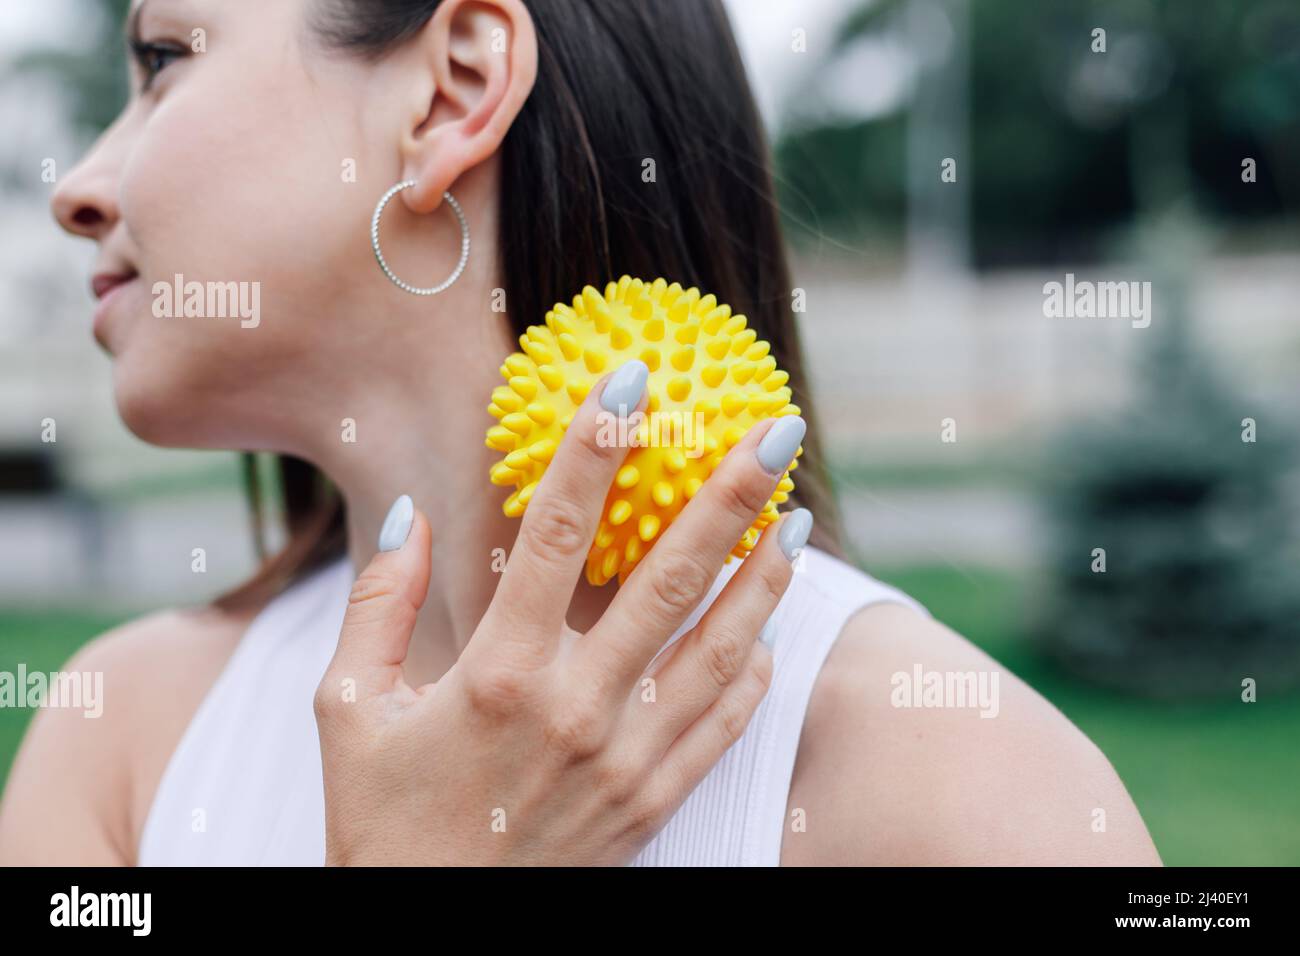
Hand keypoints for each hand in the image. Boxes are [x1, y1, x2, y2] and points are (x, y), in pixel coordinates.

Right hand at [314, 359, 812, 864]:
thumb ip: (376, 606)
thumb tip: (409, 514)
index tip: (632, 376)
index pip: (556, 532)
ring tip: (798, 516)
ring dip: (763, 579)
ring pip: (718, 653)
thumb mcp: (348, 710)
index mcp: (497, 675)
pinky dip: (752, 676)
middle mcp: (574, 712)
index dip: (596, 444)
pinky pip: (721, 730)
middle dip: (727, 496)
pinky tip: (769, 633)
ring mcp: (624, 763)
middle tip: (775, 430)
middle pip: (666, 581)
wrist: (428, 941)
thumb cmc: (379, 823)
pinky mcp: (650, 806)